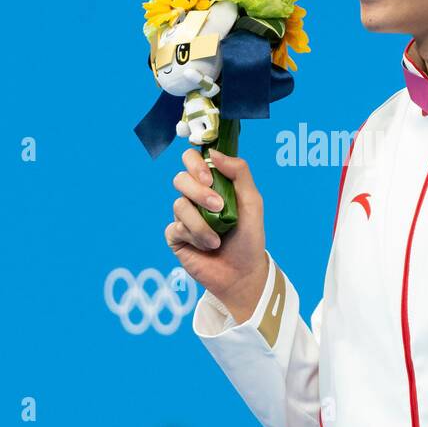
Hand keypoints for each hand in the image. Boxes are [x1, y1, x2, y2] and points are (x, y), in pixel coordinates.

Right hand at [166, 148, 268, 321]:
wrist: (243, 273)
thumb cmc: (249, 238)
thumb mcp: (253, 202)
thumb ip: (239, 173)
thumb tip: (214, 153)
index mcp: (212, 184)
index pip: (192, 160)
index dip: (196, 163)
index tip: (210, 177)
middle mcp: (195, 197)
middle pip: (180, 178)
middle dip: (199, 192)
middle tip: (218, 206)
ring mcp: (184, 217)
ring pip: (179, 205)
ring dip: (201, 222)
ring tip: (217, 239)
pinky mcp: (175, 237)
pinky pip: (175, 227)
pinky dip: (194, 236)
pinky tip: (207, 246)